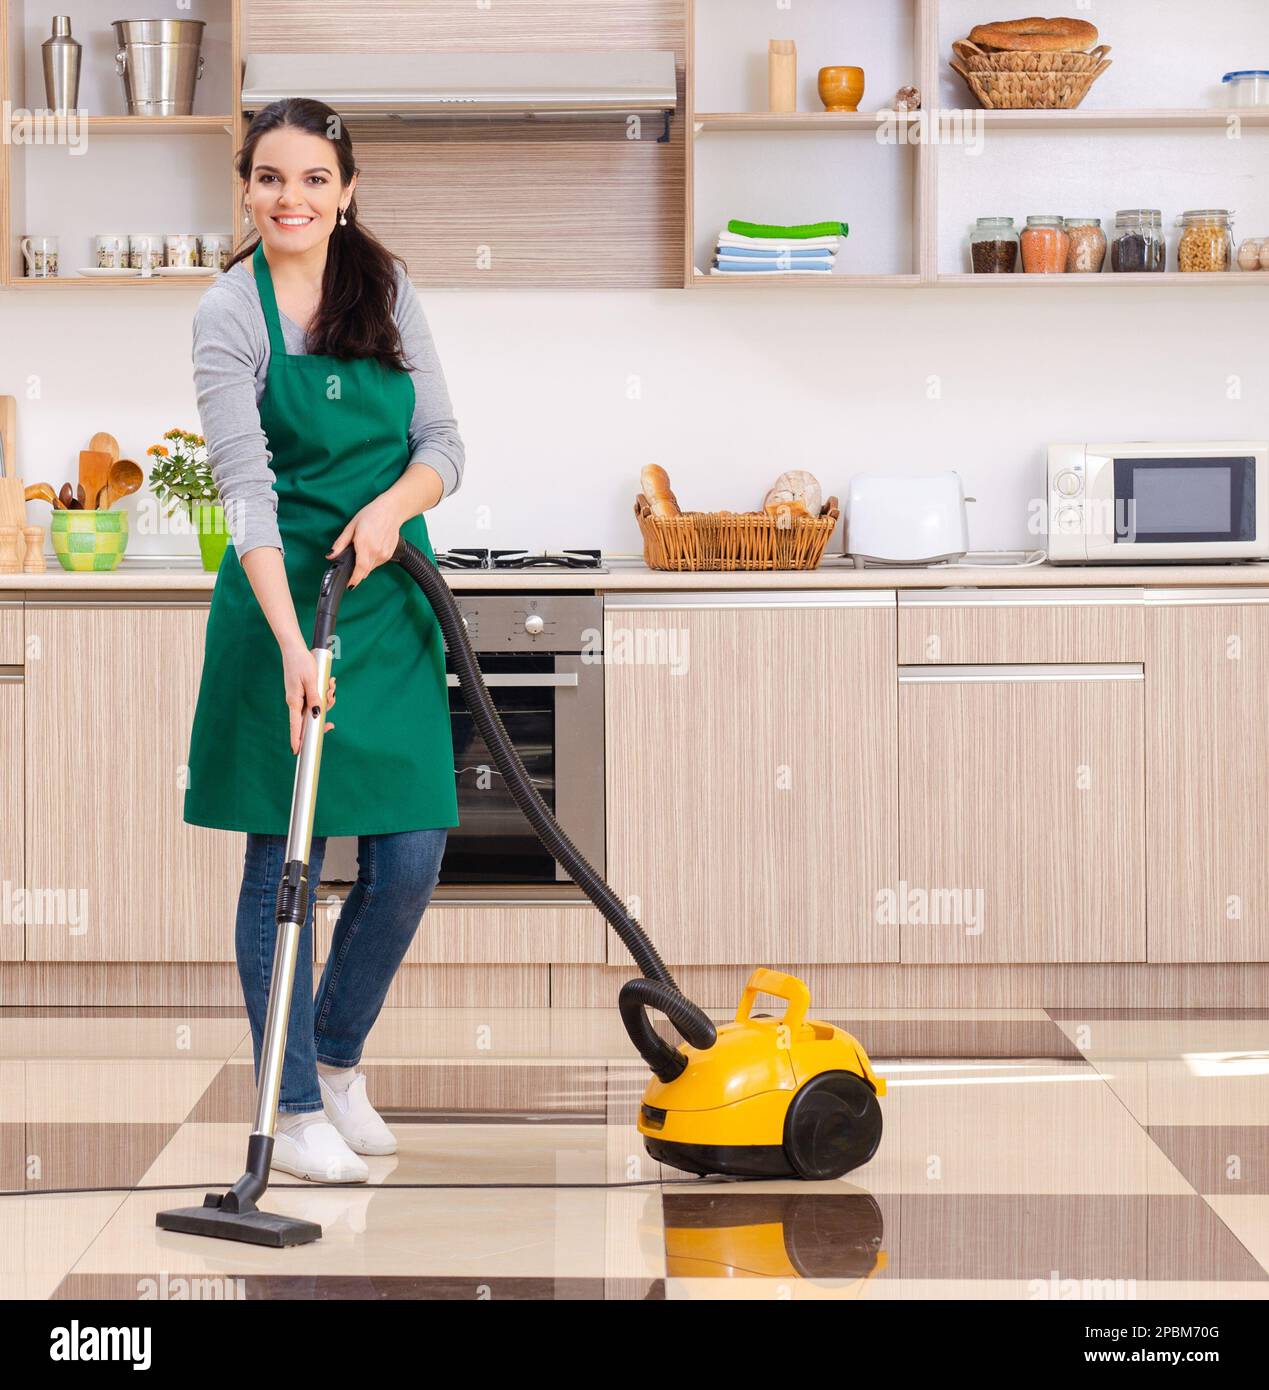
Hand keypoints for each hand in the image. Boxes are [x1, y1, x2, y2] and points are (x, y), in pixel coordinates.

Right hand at [282, 640, 335, 755]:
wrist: (294, 648)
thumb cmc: (301, 663)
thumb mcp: (311, 681)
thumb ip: (314, 698)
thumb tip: (317, 714)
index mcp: (294, 701)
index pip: (295, 725)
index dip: (296, 738)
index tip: (296, 752)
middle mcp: (296, 701)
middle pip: (309, 718)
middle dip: (322, 719)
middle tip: (331, 726)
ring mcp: (299, 696)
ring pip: (315, 707)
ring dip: (326, 700)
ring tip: (331, 686)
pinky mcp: (303, 691)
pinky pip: (315, 698)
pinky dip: (324, 693)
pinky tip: (330, 684)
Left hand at [326, 495, 403, 589]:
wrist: (392, 511)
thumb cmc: (372, 515)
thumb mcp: (351, 526)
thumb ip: (340, 543)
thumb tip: (331, 555)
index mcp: (365, 545)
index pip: (360, 569)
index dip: (354, 580)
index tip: (349, 585)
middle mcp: (376, 552)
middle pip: (364, 571)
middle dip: (356, 572)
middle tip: (351, 565)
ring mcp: (384, 554)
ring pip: (371, 568)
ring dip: (364, 565)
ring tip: (363, 549)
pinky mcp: (389, 555)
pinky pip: (377, 563)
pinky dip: (372, 560)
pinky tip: (371, 547)